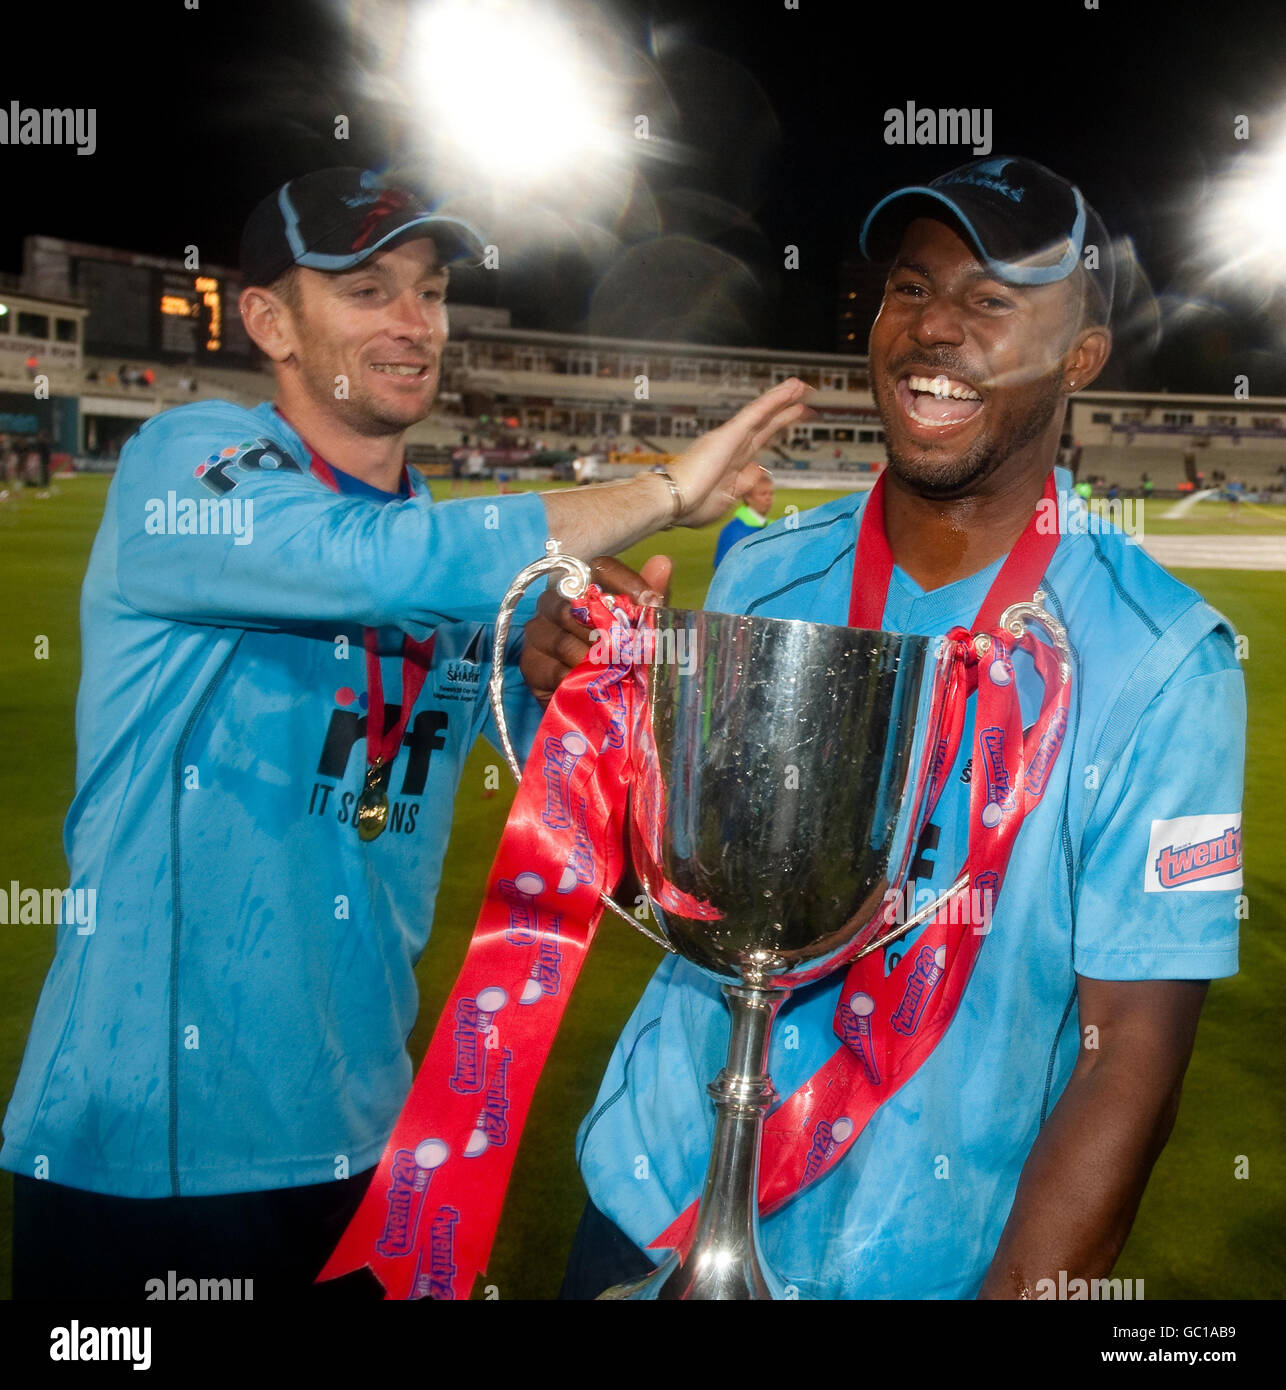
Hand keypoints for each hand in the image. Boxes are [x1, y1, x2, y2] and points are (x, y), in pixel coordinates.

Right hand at [520, 554, 671, 705]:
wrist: (593, 701)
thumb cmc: (618, 656)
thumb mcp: (639, 628)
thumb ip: (649, 596)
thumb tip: (663, 563)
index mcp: (582, 586)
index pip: (600, 568)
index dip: (628, 582)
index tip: (651, 603)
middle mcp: (553, 602)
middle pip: (576, 606)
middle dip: (609, 630)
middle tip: (634, 648)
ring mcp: (538, 632)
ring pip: (563, 640)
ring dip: (594, 660)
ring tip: (616, 671)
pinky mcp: (530, 664)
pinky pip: (553, 670)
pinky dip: (577, 680)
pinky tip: (594, 686)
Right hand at [667, 378, 813, 526]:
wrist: (674, 500)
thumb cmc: (691, 505)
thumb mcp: (728, 499)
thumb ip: (745, 485)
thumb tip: (757, 473)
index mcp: (732, 462)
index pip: (760, 441)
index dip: (777, 430)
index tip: (791, 424)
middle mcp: (732, 446)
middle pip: (765, 424)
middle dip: (785, 411)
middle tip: (802, 399)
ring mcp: (732, 438)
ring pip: (763, 413)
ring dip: (782, 399)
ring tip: (800, 386)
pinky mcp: (732, 433)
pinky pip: (757, 413)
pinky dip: (774, 400)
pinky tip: (789, 391)